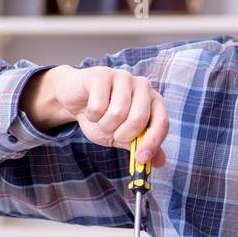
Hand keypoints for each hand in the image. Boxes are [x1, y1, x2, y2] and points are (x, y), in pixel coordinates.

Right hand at [24, 65, 167, 163]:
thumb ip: (140, 145)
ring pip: (117, 113)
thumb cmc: (103, 117)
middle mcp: (143, 86)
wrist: (76, 101)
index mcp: (154, 100)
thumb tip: (159, 162)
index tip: (141, 158)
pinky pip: (98, 106)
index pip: (162, 122)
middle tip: (114, 133)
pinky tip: (90, 108)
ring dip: (104, 125)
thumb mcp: (123, 136)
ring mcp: (123, 77)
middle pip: (139, 118)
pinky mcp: (102, 75)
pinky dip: (91, 115)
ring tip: (100, 119)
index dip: (153, 142)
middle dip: (123, 134)